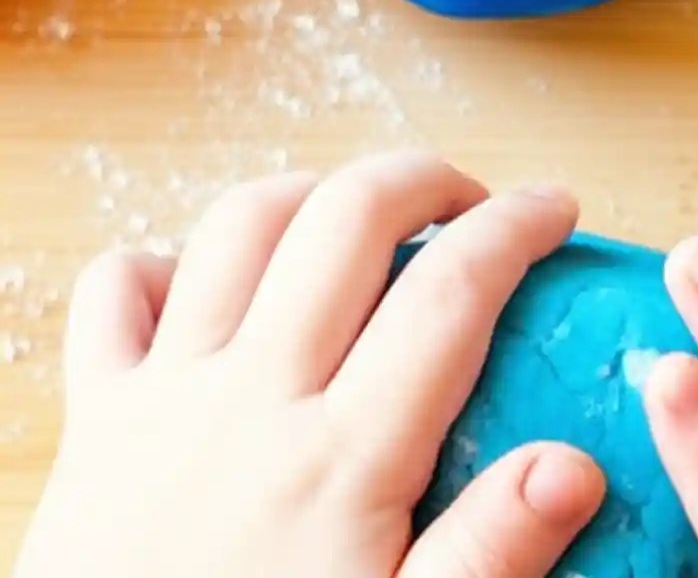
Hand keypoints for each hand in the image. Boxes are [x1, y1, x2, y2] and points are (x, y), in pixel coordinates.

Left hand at [14, 151, 603, 577]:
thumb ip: (487, 551)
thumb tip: (574, 466)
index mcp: (342, 455)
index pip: (448, 295)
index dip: (515, 230)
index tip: (556, 208)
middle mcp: (252, 397)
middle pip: (347, 220)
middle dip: (425, 180)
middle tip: (472, 201)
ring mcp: (164, 394)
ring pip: (242, 227)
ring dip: (316, 195)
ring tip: (365, 221)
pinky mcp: (98, 413)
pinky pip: (119, 289)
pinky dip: (174, 258)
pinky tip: (220, 287)